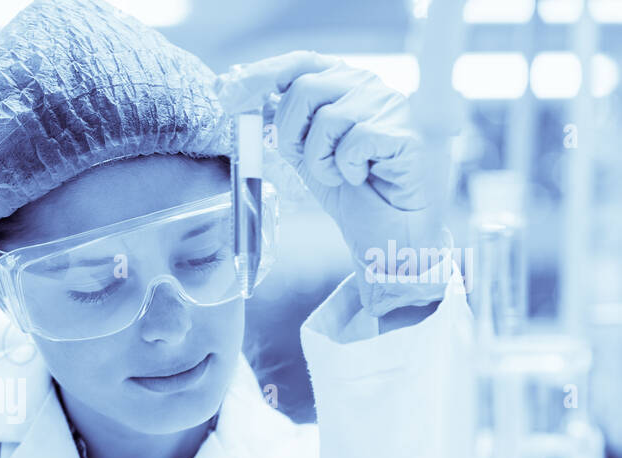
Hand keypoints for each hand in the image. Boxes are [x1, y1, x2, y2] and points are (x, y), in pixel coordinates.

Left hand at [215, 51, 450, 316]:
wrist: (382, 224)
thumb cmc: (345, 184)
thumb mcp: (302, 150)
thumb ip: (279, 124)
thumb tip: (236, 96)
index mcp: (340, 82)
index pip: (299, 63)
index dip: (261, 76)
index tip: (225, 95)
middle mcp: (366, 85)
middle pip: (305, 89)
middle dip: (290, 132)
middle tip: (303, 158)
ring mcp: (388, 105)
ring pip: (329, 119)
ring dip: (320, 159)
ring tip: (337, 173)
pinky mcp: (402, 133)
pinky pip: (355, 142)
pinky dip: (346, 169)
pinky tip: (359, 176)